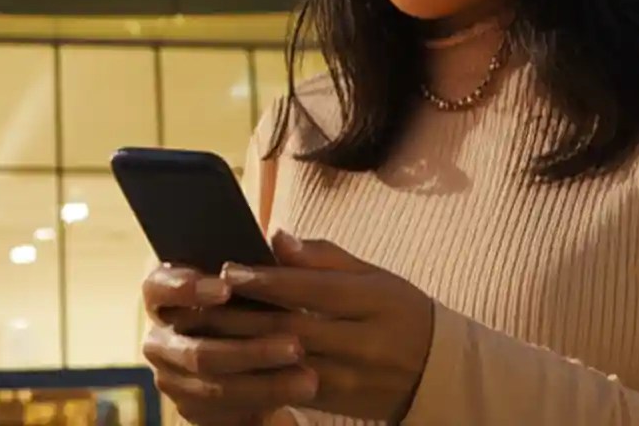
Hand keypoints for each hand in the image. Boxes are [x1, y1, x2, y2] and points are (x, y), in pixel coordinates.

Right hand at [141, 263, 318, 425]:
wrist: (267, 358)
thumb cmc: (261, 305)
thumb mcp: (271, 282)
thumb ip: (278, 261)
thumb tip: (279, 236)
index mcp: (166, 295)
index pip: (157, 287)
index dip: (185, 288)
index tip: (225, 288)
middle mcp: (161, 338)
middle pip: (196, 350)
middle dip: (249, 349)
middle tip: (295, 345)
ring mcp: (173, 378)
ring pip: (213, 386)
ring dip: (263, 383)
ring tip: (308, 377)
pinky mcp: (191, 409)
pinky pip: (222, 414)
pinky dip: (261, 404)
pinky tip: (295, 398)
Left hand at [215, 232, 434, 422]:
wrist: (439, 374)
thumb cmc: (399, 312)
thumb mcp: (374, 276)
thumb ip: (324, 257)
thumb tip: (277, 236)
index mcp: (375, 301)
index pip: (313, 289)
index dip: (269, 280)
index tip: (230, 270)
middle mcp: (365, 342)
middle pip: (292, 329)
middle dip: (241, 316)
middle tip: (199, 302)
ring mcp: (351, 378)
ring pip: (284, 364)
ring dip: (238, 348)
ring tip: (202, 330)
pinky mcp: (337, 403)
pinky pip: (288, 389)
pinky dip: (254, 374)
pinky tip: (225, 360)